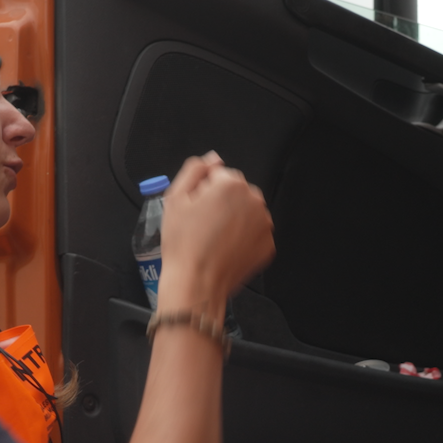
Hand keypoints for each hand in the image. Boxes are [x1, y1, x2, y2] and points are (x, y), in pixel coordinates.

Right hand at [157, 152, 273, 313]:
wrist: (197, 283)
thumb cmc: (184, 244)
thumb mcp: (175, 198)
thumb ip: (195, 169)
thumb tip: (212, 159)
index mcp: (231, 185)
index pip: (218, 175)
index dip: (203, 190)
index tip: (196, 208)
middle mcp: (253, 201)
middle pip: (236, 191)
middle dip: (221, 202)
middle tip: (202, 224)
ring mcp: (263, 224)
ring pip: (246, 212)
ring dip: (233, 219)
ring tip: (213, 238)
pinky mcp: (267, 244)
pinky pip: (253, 233)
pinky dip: (242, 238)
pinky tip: (225, 248)